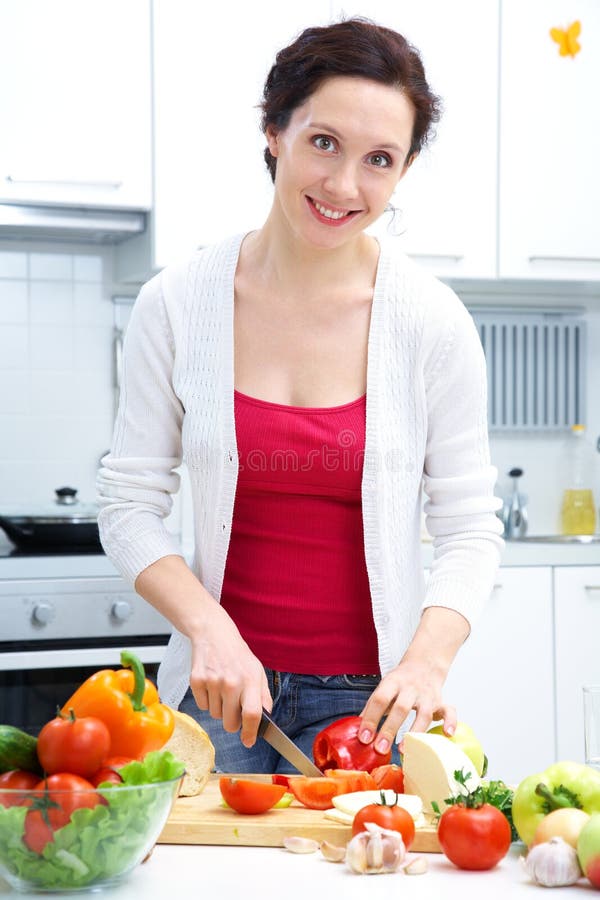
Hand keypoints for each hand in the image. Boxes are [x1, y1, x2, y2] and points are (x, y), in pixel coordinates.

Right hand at [188, 600, 271, 747]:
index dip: (250, 732)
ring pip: (215, 716)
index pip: (252, 714)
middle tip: (233, 707)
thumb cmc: (237, 655)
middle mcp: (231, 682)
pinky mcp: (196, 681)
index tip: (249, 741)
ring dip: (220, 708)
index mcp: (250, 680)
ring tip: (222, 688)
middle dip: (233, 722)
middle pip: (230, 723)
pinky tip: (211, 684)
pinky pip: (202, 706)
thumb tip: (264, 719)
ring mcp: (212, 682)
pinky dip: (207, 700)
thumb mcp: (257, 671)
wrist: (214, 634)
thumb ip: (263, 696)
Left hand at [357, 657, 456, 755]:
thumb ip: (372, 707)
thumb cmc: (401, 681)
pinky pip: (450, 711)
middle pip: (400, 708)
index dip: (371, 718)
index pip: (379, 699)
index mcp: (392, 683)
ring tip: (405, 750)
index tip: (364, 738)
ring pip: (424, 713)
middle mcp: (410, 688)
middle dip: (389, 729)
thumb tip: (357, 729)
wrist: (425, 663)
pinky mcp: (441, 701)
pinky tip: (447, 735)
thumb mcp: (384, 687)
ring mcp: (427, 695)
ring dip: (415, 732)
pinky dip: (450, 722)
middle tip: (380, 748)